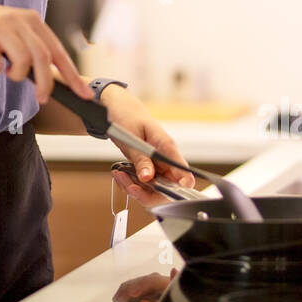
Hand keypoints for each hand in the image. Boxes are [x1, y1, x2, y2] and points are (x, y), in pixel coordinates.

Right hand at [0, 0, 94, 103]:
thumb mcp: (15, 33)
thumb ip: (34, 48)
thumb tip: (57, 78)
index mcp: (32, 20)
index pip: (58, 51)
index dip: (72, 75)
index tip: (84, 94)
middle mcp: (18, 19)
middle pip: (43, 56)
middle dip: (45, 82)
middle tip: (41, 98)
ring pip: (22, 59)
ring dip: (16, 74)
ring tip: (7, 71)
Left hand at [103, 87, 196, 206]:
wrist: (117, 108)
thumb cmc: (127, 116)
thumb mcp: (132, 137)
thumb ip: (141, 158)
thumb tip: (148, 178)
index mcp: (167, 147)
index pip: (184, 174)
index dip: (180, 189)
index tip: (166, 194)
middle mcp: (165, 159)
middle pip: (168, 189)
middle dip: (148, 194)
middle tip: (130, 187)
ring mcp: (156, 165)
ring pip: (153, 190)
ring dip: (135, 189)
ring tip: (120, 176)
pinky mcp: (146, 168)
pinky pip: (142, 185)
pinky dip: (130, 184)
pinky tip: (120, 174)